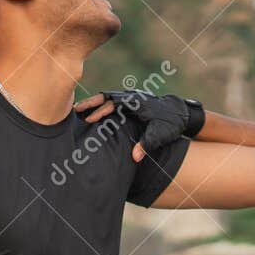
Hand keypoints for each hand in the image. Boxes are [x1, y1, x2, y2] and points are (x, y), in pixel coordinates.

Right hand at [74, 91, 205, 162]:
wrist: (181, 113)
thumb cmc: (170, 124)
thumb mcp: (160, 135)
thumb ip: (147, 145)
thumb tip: (135, 158)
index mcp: (137, 103)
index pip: (114, 104)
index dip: (100, 111)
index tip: (88, 120)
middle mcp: (132, 97)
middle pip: (107, 97)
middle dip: (90, 103)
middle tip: (74, 110)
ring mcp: (130, 98)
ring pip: (108, 97)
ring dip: (93, 103)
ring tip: (76, 110)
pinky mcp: (130, 101)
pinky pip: (112, 101)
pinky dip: (100, 105)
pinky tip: (90, 112)